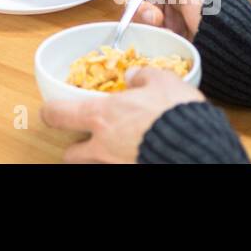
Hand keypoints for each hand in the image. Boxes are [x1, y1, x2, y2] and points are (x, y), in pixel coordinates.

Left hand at [42, 66, 204, 162]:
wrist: (200, 150)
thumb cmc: (177, 113)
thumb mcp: (162, 81)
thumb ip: (142, 77)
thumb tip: (133, 76)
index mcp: (101, 116)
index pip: (57, 115)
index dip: (50, 112)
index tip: (52, 110)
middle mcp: (102, 147)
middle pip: (70, 154)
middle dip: (75, 147)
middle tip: (87, 137)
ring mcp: (116, 166)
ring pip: (93, 165)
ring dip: (98, 157)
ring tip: (114, 147)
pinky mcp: (133, 174)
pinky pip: (119, 168)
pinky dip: (122, 162)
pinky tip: (137, 153)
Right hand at [116, 0, 217, 42]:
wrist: (235, 48)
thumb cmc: (215, 14)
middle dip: (139, 5)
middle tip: (153, 18)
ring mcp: (172, 17)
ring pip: (142, 15)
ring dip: (145, 20)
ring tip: (160, 28)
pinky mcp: (172, 36)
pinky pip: (151, 31)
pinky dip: (151, 33)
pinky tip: (160, 36)